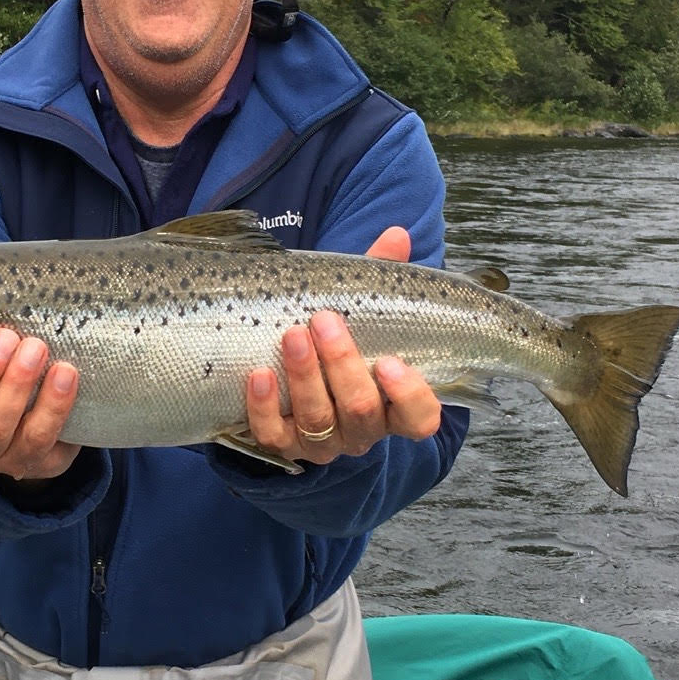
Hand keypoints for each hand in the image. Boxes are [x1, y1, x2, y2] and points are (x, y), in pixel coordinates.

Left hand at [243, 225, 444, 465]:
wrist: (294, 384)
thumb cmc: (342, 343)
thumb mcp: (363, 314)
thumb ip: (381, 279)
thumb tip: (396, 235)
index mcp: (393, 405)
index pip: (419, 417)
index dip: (409, 396)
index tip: (390, 361)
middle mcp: (362, 430)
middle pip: (361, 410)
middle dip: (342, 364)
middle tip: (324, 321)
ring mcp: (323, 441)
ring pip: (317, 421)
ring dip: (304, 377)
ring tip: (291, 336)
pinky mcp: (283, 444)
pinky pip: (273, 436)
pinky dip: (264, 407)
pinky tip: (259, 375)